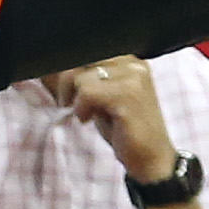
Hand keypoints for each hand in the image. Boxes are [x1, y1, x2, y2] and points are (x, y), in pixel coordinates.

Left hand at [58, 56, 181, 186]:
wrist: (151, 157)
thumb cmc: (125, 128)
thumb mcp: (106, 97)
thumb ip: (91, 78)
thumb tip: (57, 68)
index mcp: (132, 61)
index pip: (89, 51)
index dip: (71, 71)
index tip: (71, 92)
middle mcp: (136, 64)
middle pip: (83, 59)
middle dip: (68, 82)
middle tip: (71, 103)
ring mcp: (134, 79)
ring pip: (82, 77)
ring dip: (76, 99)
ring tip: (86, 113)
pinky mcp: (128, 96)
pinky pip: (87, 92)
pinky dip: (81, 108)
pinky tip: (89, 119)